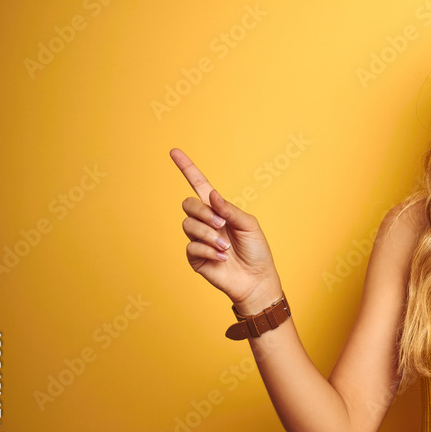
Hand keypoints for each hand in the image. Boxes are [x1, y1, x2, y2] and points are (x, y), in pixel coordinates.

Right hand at [171, 148, 282, 312]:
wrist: (256, 279)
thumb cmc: (256, 251)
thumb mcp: (249, 225)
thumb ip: (230, 209)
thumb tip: (211, 195)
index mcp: (219, 210)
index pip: (199, 185)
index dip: (187, 168)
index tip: (174, 151)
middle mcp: (206, 222)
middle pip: (189, 204)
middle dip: (203, 213)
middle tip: (222, 226)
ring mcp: (198, 239)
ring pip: (188, 225)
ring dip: (209, 234)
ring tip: (226, 247)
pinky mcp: (195, 257)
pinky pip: (191, 246)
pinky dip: (208, 250)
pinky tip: (222, 258)